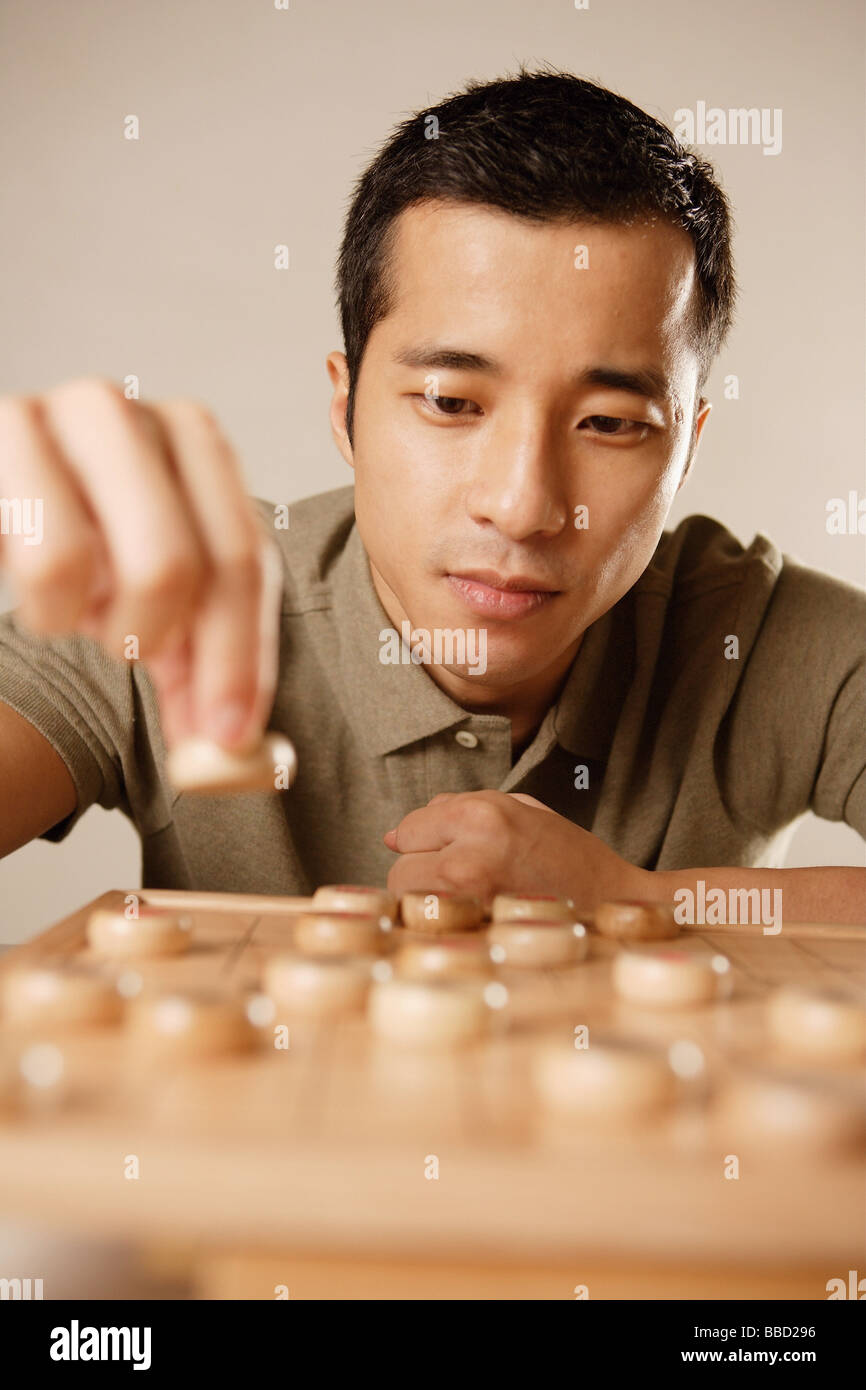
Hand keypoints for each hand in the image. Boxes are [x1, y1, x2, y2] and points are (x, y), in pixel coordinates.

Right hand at [0, 379, 281, 750]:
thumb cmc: (76, 543)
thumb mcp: (151, 596)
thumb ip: (197, 665)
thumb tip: (228, 747)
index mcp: (193, 441)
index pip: (243, 558)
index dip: (239, 657)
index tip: (227, 736)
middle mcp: (133, 415)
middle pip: (181, 562)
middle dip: (159, 642)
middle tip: (131, 659)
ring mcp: (61, 415)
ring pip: (111, 562)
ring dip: (94, 621)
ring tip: (77, 607)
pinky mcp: (2, 434)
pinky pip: (48, 559)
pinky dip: (49, 606)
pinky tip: (38, 586)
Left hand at [383, 790, 648, 908]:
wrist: (616, 903)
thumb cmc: (570, 857)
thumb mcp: (520, 811)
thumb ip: (456, 810)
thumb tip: (397, 833)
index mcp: (481, 815)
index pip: (410, 829)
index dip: (424, 842)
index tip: (447, 854)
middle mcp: (468, 854)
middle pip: (400, 870)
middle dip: (421, 875)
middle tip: (460, 883)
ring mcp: (469, 900)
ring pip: (410, 903)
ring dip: (428, 904)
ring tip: (469, 904)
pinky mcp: (476, 934)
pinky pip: (432, 930)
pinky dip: (443, 928)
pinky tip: (473, 923)